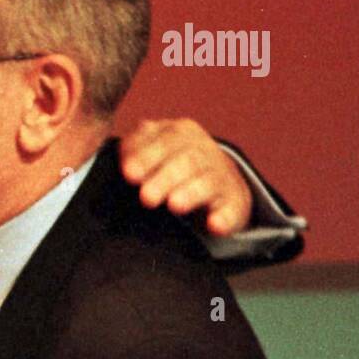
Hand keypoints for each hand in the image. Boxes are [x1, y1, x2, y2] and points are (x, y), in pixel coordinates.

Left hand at [120, 119, 251, 235]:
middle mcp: (204, 150)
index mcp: (180, 133)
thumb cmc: (168, 164)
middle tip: (146, 197)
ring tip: (174, 205)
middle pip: (187, 161)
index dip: (146, 156)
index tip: (129, 174)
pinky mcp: (234, 202)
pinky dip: (223, 217)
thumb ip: (133, 152)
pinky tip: (214, 225)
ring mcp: (221, 175)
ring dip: (191, 194)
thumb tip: (125, 167)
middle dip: (165, 178)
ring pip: (208, 183)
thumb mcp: (151, 151)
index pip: (165, 140)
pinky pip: (231, 209)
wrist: (216, 180)